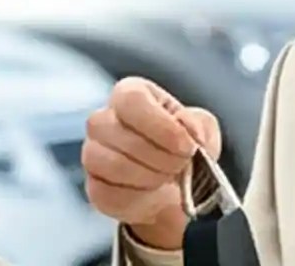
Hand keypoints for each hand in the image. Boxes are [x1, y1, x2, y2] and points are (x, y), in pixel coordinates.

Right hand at [83, 76, 221, 250]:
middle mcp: (103, 120)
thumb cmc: (184, 149)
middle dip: (160, 156)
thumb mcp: (202, 130)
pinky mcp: (94, 187)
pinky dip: (138, 199)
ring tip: (168, 178)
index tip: (187, 146)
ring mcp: (93, 153)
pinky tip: (152, 194)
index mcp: (130, 95)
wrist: (177, 189)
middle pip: (117, 132)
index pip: (131, 100)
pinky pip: (108, 194)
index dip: (161, 126)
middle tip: (181, 165)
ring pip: (113, 164)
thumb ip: (198, 124)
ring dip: (150, 177)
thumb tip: (188, 130)